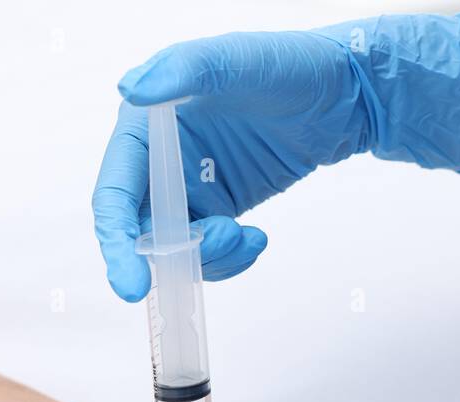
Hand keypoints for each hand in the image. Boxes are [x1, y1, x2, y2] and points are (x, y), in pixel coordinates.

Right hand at [92, 14, 459, 300]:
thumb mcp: (235, 59)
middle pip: (140, 231)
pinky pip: (208, 252)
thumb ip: (182, 69)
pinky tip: (257, 239)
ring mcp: (189, 188)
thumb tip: (132, 89)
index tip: (132, 285)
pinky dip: (230, 258)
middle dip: (172, 256)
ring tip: (247, 239)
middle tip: (222, 245)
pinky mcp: (218, 208)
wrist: (343, 95)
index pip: (115, 192)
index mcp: (147, 125)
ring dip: (208, 258)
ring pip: (176, 250)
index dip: (117, 240)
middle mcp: (160, 160)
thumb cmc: (288, 64)